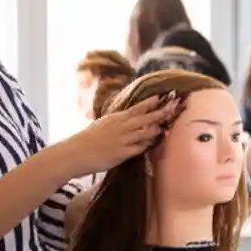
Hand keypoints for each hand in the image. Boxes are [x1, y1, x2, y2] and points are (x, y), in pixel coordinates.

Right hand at [57, 94, 180, 176]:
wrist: (75, 153)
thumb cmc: (87, 140)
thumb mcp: (102, 125)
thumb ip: (116, 122)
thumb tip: (126, 118)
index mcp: (116, 118)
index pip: (137, 108)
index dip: (151, 102)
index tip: (162, 96)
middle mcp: (121, 127)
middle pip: (146, 118)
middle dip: (161, 112)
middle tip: (175, 106)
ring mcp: (122, 140)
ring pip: (146, 131)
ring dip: (157, 128)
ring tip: (167, 125)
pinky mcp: (122, 153)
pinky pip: (140, 147)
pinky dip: (148, 144)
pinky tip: (155, 142)